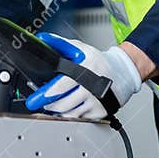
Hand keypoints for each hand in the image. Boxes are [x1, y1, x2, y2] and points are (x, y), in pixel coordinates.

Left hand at [25, 32, 142, 118]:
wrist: (123, 72)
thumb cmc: (99, 61)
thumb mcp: (80, 48)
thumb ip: (61, 44)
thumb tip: (43, 39)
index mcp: (86, 69)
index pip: (61, 85)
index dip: (46, 93)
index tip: (35, 99)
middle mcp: (92, 86)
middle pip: (64, 103)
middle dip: (50, 104)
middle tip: (42, 102)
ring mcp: (97, 101)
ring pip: (71, 113)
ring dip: (59, 110)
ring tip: (55, 104)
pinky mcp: (100, 112)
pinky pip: (80, 118)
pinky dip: (72, 114)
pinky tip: (71, 106)